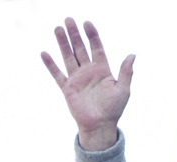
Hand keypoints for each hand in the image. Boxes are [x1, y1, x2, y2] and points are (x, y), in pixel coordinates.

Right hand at [41, 18, 134, 151]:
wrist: (100, 126)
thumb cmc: (113, 110)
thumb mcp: (123, 90)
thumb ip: (126, 72)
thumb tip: (132, 54)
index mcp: (102, 70)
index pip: (96, 48)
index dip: (92, 35)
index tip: (87, 23)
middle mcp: (88, 72)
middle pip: (80, 48)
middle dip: (74, 34)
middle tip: (68, 19)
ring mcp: (77, 79)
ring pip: (68, 57)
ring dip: (63, 43)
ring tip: (57, 28)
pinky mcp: (67, 89)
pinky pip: (57, 74)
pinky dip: (50, 64)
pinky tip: (44, 53)